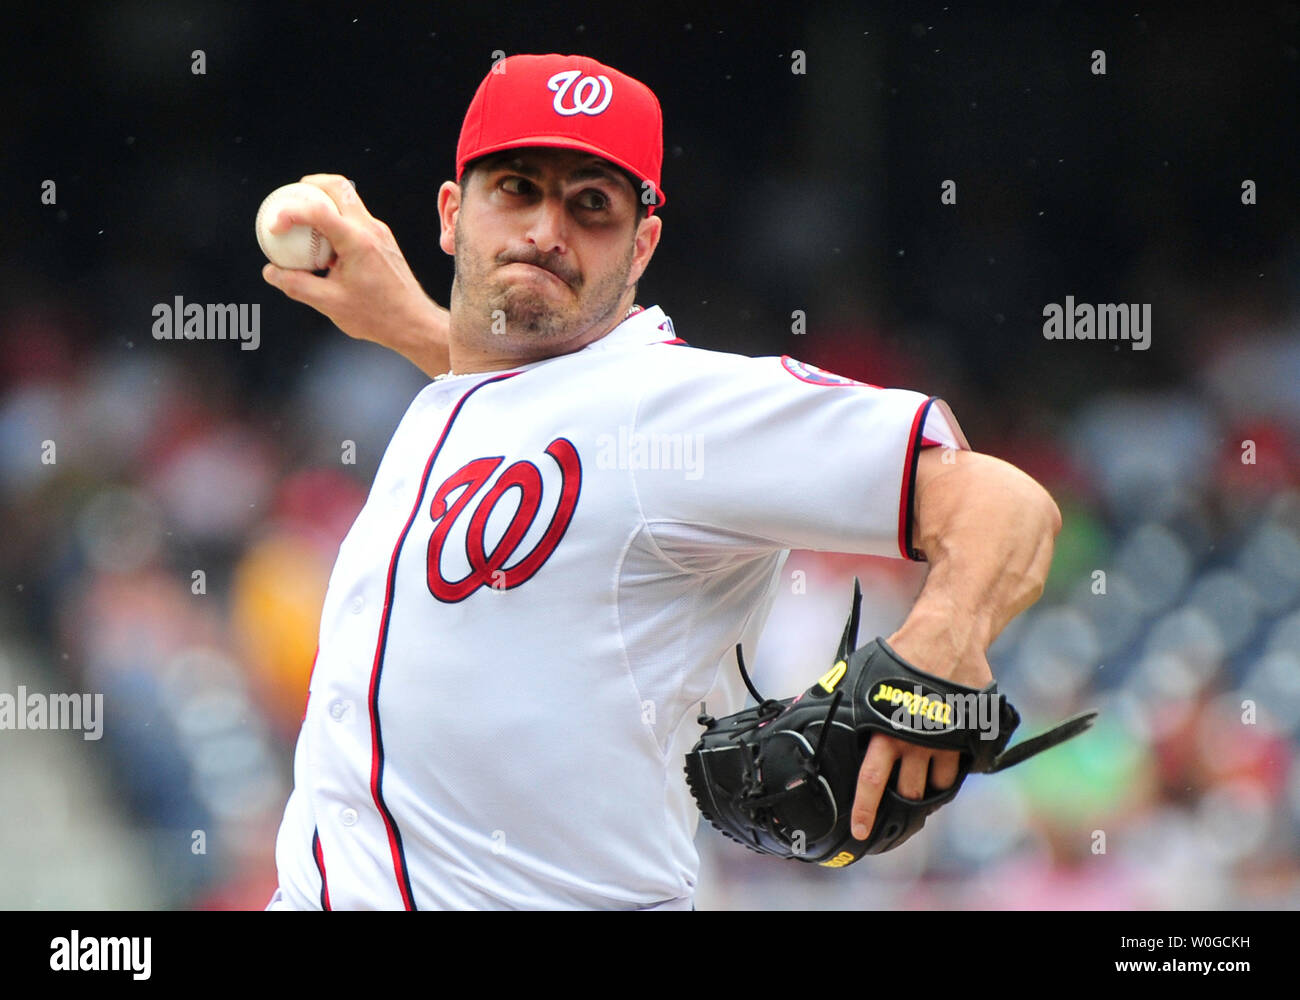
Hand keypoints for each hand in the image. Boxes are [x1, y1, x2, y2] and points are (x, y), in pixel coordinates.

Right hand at [261, 174, 449, 375]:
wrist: (414, 323)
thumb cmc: (377, 316)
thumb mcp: (329, 303)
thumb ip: (296, 285)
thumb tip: (271, 272)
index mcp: (358, 241)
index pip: (318, 210)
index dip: (290, 212)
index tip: (274, 227)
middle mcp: (371, 229)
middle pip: (338, 186)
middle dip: (311, 184)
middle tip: (290, 196)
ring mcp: (380, 233)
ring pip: (349, 200)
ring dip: (325, 201)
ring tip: (303, 220)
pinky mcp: (383, 241)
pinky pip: (356, 219)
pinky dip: (336, 220)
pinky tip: (323, 244)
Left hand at [848, 625, 991, 839]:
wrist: (947, 636)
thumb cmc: (902, 653)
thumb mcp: (864, 675)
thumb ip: (843, 698)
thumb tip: (804, 706)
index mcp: (884, 729)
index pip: (870, 780)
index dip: (864, 810)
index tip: (859, 831)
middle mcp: (915, 741)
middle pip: (908, 792)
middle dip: (902, 799)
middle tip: (898, 797)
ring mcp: (944, 740)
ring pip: (936, 784)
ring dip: (928, 785)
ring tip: (920, 775)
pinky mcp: (968, 736)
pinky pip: (959, 768)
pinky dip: (950, 770)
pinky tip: (943, 760)